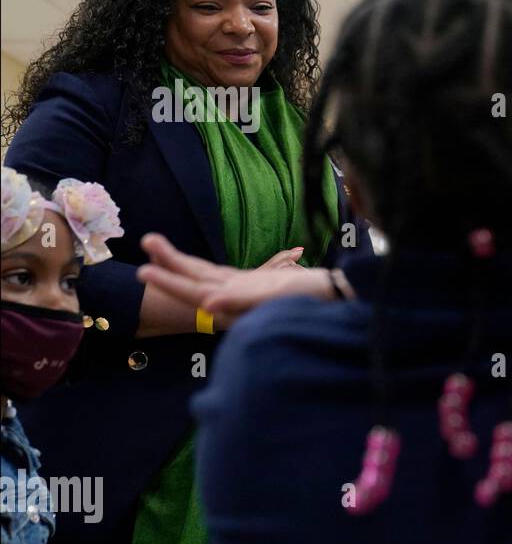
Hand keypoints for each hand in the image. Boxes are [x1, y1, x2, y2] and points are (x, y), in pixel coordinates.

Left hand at [137, 233, 332, 327]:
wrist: (335, 297)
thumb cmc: (311, 297)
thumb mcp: (277, 297)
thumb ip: (241, 301)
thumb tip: (207, 304)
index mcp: (236, 300)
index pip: (195, 291)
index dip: (169, 281)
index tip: (144, 269)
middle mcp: (232, 296)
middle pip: (193, 279)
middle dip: (168, 262)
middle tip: (146, 240)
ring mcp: (239, 289)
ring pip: (201, 275)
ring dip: (176, 261)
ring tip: (153, 243)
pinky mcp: (248, 284)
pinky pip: (214, 274)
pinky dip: (196, 267)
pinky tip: (183, 262)